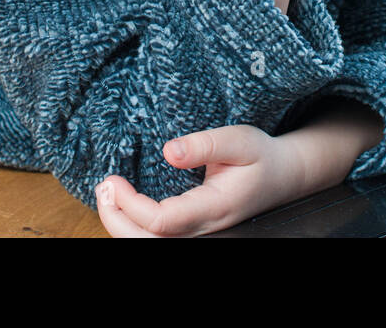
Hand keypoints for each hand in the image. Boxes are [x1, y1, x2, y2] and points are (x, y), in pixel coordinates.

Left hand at [93, 124, 307, 236]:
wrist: (283, 175)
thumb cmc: (262, 156)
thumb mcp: (240, 139)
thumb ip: (205, 144)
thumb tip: (169, 151)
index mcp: (214, 208)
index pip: (162, 222)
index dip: (131, 206)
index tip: (113, 179)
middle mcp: (204, 229)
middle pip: (149, 243)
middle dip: (116, 221)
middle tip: (102, 189)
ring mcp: (199, 234)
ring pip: (151, 245)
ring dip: (122, 225)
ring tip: (106, 195)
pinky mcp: (192, 230)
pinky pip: (157, 238)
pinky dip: (133, 226)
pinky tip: (122, 203)